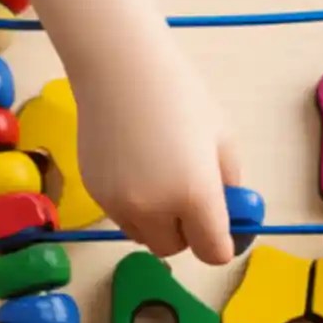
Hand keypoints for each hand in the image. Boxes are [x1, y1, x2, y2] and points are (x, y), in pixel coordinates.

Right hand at [73, 45, 240, 264]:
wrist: (119, 69)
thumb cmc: (179, 95)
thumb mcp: (222, 137)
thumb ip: (227, 182)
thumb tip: (226, 210)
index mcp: (195, 195)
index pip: (213, 252)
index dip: (220, 246)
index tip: (221, 233)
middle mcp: (155, 209)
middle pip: (173, 249)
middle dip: (185, 234)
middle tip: (189, 203)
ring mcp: (120, 204)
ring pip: (144, 237)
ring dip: (156, 224)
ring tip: (160, 184)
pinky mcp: (95, 194)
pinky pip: (121, 216)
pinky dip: (133, 207)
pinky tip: (135, 169)